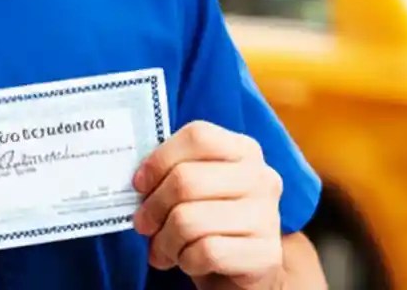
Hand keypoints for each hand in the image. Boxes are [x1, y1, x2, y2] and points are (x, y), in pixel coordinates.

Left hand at [131, 121, 284, 289]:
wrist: (243, 270)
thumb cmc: (211, 223)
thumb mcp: (195, 189)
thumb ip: (173, 173)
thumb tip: (140, 182)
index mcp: (243, 150)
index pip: (197, 136)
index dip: (159, 159)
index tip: (140, 183)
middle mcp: (261, 178)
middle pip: (186, 180)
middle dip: (153, 208)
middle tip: (144, 224)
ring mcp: (267, 216)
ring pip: (189, 220)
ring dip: (165, 240)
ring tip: (164, 248)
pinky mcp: (265, 254)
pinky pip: (206, 252)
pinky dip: (186, 260)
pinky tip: (189, 261)